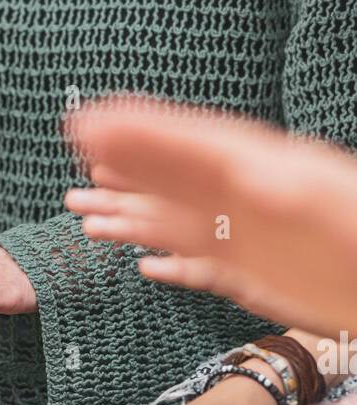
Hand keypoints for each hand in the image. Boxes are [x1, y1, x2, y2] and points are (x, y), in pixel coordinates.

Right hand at [64, 98, 356, 336]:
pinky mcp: (251, 280)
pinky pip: (199, 268)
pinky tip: (143, 266)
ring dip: (131, 219)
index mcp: (256, 167)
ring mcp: (245, 241)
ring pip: (175, 226)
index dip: (136, 132)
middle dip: (122, 172)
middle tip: (75, 165)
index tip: (90, 123)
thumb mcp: (308, 192)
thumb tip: (214, 162)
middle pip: (171, 182)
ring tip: (85, 216)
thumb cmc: (356, 231)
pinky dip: (169, 267)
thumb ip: (259, 177)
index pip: (184, 141)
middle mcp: (244, 201)